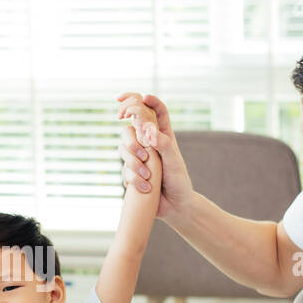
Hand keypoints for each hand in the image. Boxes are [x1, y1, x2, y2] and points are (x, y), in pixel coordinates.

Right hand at [116, 93, 192, 219]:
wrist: (174, 206)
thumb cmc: (178, 180)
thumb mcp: (174, 161)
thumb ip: (163, 144)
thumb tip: (148, 131)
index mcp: (162, 134)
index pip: (153, 110)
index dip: (145, 100)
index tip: (139, 97)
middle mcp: (148, 142)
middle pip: (130, 126)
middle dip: (129, 135)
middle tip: (133, 141)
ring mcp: (138, 157)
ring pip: (123, 148)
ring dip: (134, 162)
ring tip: (148, 175)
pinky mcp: (131, 172)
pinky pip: (124, 170)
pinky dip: (133, 179)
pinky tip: (145, 188)